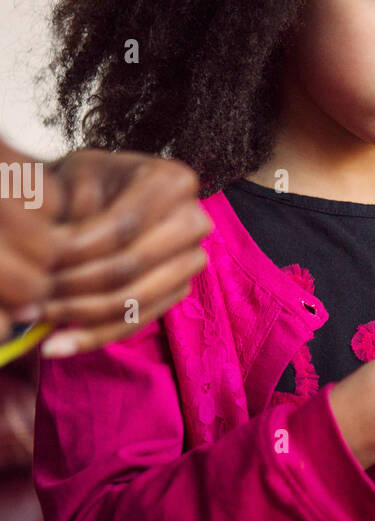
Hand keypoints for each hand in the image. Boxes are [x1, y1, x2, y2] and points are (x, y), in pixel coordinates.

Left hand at [8, 148, 212, 355]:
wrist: (109, 197)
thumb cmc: (91, 183)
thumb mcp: (79, 174)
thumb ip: (75, 202)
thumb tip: (63, 250)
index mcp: (174, 183)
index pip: (124, 226)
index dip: (79, 249)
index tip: (40, 263)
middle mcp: (193, 222)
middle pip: (131, 266)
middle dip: (77, 285)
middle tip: (34, 295)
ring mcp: (191, 261)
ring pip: (134, 300)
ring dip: (80, 315)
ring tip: (39, 317)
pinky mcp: (178, 292)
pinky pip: (137, 322)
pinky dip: (94, 337)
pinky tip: (57, 346)